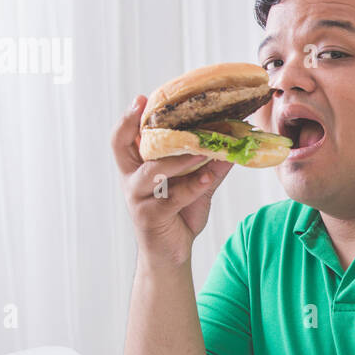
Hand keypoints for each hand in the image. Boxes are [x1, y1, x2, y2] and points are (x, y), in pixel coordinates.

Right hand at [111, 95, 233, 267]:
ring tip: (201, 148)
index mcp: (138, 168)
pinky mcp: (150, 217)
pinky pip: (173, 197)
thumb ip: (210, 166)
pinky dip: (193, 186)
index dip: (129, 119)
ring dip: (178, 158)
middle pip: (121, 148)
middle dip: (131, 125)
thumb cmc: (179, 216)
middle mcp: (132, 180)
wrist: (172, 255)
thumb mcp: (197, 187)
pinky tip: (208, 179)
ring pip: (152, 171)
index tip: (141, 99)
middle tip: (146, 107)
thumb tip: (233, 143)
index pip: (124, 139)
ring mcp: (138, 199)